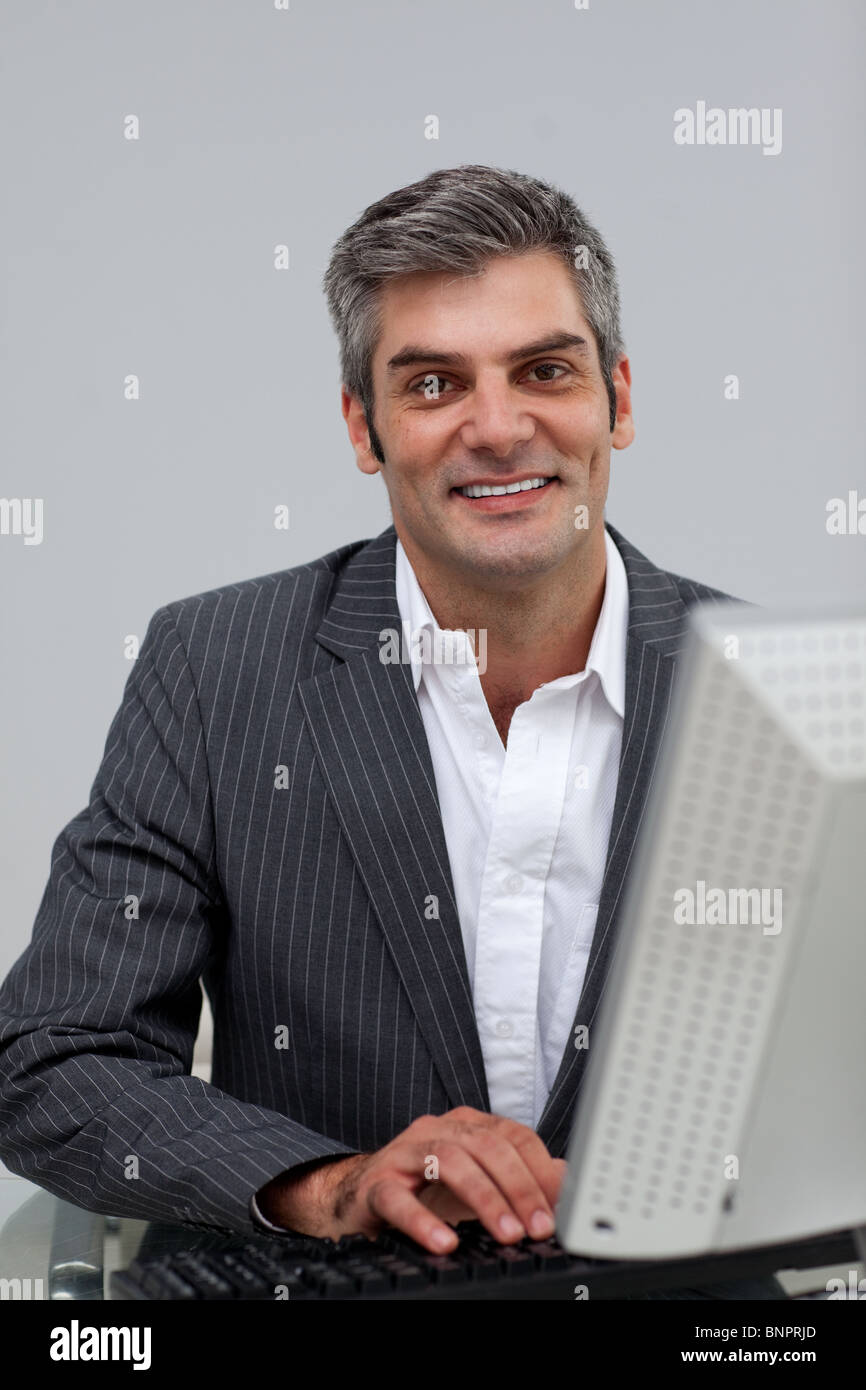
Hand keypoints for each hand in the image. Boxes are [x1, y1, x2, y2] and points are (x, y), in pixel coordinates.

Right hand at [258, 1107, 568, 1253]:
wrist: (358, 1197)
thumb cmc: (424, 1189)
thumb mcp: (479, 1183)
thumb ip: (521, 1180)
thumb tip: (567, 1184)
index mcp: (467, 1126)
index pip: (513, 1136)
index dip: (540, 1170)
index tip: (560, 1207)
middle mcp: (438, 1130)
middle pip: (487, 1146)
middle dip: (519, 1187)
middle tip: (538, 1227)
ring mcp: (405, 1153)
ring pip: (449, 1161)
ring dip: (484, 1199)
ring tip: (506, 1234)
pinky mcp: (376, 1183)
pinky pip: (398, 1197)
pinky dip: (423, 1220)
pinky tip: (445, 1242)